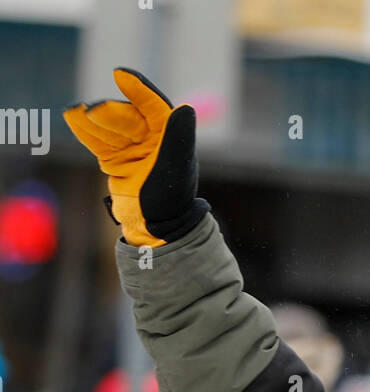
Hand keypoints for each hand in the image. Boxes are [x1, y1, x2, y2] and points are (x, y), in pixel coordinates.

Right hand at [63, 68, 207, 247]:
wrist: (156, 229)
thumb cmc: (170, 199)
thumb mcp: (176, 168)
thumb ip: (179, 137)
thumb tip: (186, 108)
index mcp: (169, 136)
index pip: (153, 105)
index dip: (138, 89)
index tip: (120, 75)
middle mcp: (150, 138)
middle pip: (126, 116)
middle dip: (110, 112)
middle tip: (94, 111)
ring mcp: (130, 147)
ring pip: (108, 127)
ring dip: (93, 119)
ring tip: (77, 112)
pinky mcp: (114, 159)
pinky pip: (96, 140)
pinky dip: (85, 130)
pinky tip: (71, 116)